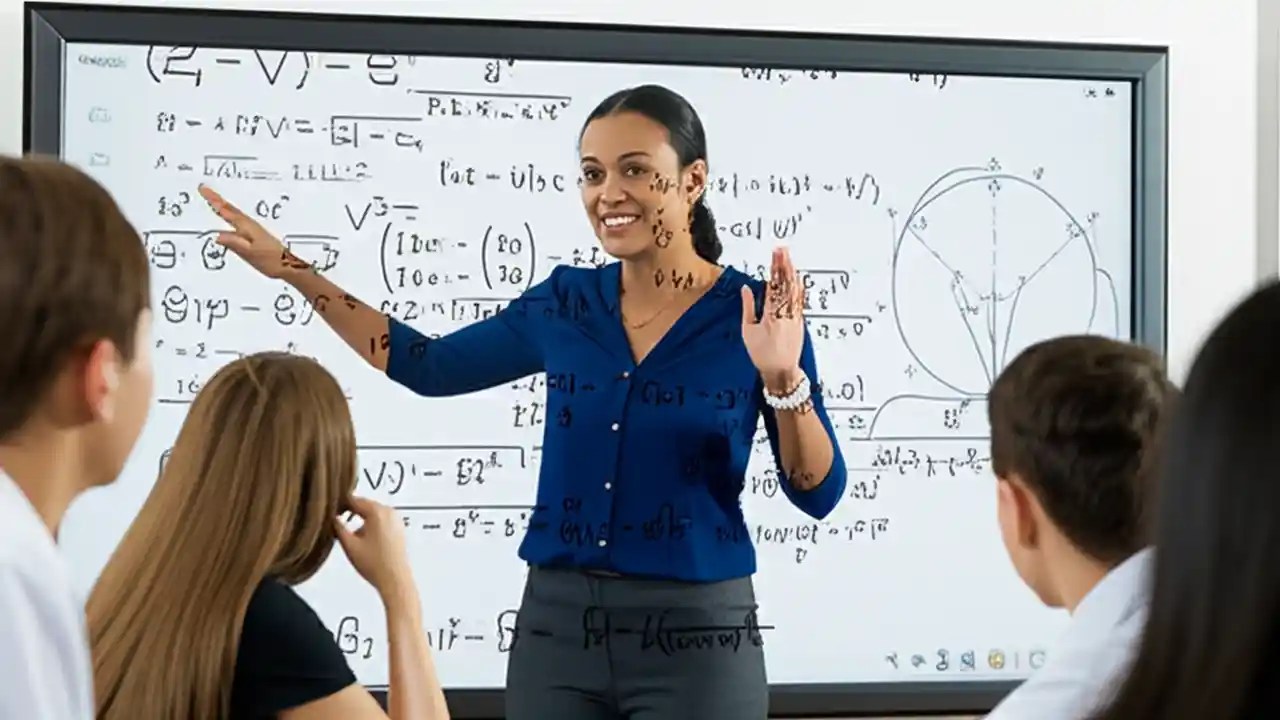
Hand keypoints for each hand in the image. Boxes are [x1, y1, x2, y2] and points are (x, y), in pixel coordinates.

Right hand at [197, 183, 299, 278]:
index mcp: (246, 227)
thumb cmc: (272, 261)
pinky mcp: (256, 236)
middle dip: (216, 200)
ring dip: (223, 207)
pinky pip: (238, 222)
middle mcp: (249, 225)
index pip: (226, 211)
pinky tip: (229, 219)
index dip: (214, 200)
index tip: (203, 189)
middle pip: (230, 210)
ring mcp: (253, 230)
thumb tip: (217, 235)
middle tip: (204, 189)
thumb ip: (235, 244)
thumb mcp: (251, 254)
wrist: (291, 266)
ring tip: (212, 200)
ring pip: (234, 215)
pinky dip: (230, 217)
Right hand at [334, 496, 414, 600]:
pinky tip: (365, 541)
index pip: (354, 500)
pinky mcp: (399, 529)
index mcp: (377, 512)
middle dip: (350, 513)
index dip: (339, 504)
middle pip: (364, 505)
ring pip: (373, 513)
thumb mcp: (349, 545)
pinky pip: (381, 521)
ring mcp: (396, 520)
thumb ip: (337, 527)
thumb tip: (332, 519)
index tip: (330, 510)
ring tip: (352, 536)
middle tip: (337, 521)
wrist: (395, 580)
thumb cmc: (376, 565)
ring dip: (361, 520)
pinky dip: (371, 526)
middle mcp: (390, 512)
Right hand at [741, 246, 805, 392]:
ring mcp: (796, 316)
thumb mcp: (748, 331)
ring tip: (789, 258)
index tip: (775, 253)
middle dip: (784, 264)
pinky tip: (796, 277)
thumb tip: (746, 288)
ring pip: (795, 290)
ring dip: (792, 272)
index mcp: (772, 315)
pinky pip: (799, 299)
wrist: (781, 371)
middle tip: (782, 249)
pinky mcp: (800, 320)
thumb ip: (748, 307)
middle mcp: (787, 313)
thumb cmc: (761, 354)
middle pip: (787, 284)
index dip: (775, 268)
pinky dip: (797, 286)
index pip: (774, 285)